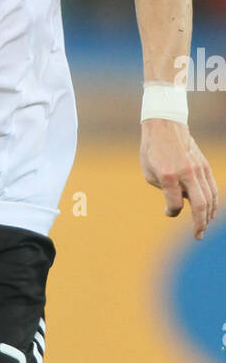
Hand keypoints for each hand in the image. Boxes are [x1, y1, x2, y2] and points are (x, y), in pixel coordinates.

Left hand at [140, 120, 217, 238]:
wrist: (165, 126)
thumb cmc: (152, 151)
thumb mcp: (149, 173)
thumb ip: (165, 190)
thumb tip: (179, 202)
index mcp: (168, 176)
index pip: (176, 204)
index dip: (172, 212)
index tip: (168, 211)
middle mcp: (186, 173)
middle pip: (200, 205)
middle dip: (199, 224)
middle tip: (197, 236)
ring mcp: (198, 169)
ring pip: (209, 198)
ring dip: (208, 216)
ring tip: (202, 228)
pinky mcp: (204, 166)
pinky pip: (212, 188)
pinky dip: (213, 202)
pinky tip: (210, 212)